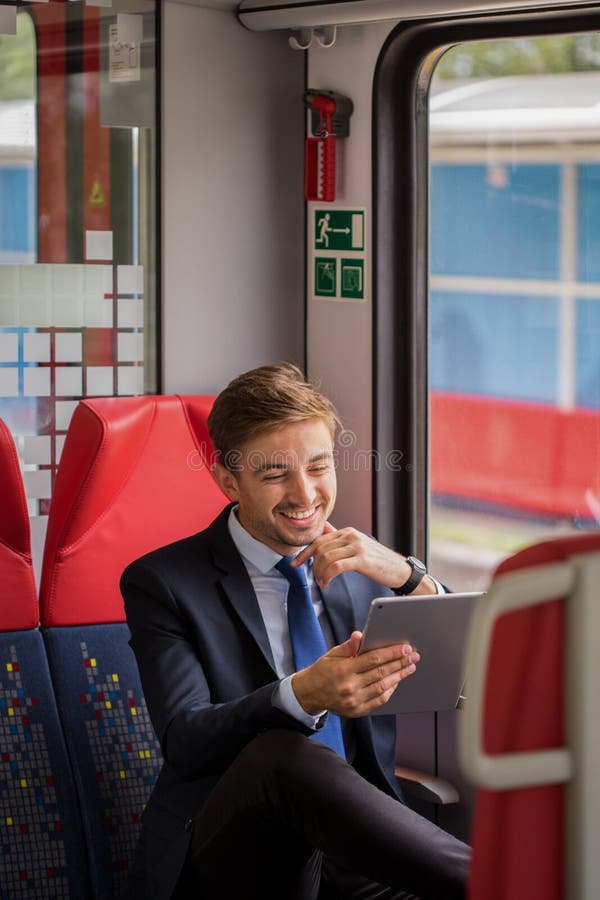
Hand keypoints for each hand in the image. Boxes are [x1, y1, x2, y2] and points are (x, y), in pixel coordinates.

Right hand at [291, 631, 419, 716]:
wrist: (310, 693)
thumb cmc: (323, 670)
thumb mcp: (332, 654)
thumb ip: (348, 646)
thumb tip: (360, 635)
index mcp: (343, 670)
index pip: (373, 659)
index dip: (391, 653)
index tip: (405, 647)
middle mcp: (349, 687)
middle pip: (381, 673)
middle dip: (400, 663)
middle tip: (413, 656)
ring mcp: (354, 701)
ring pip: (383, 687)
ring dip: (399, 676)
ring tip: (410, 667)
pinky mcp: (357, 711)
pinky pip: (379, 700)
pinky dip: (390, 690)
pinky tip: (397, 680)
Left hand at [294, 522, 436, 593]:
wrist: (401, 571)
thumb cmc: (379, 562)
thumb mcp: (358, 546)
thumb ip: (340, 539)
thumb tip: (324, 531)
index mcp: (348, 532)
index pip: (319, 539)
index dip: (304, 552)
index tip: (295, 563)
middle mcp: (351, 535)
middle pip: (320, 547)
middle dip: (311, 564)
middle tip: (313, 578)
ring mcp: (357, 546)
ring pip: (326, 557)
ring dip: (320, 573)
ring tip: (322, 583)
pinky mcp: (362, 559)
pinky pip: (336, 566)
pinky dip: (327, 576)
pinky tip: (327, 584)